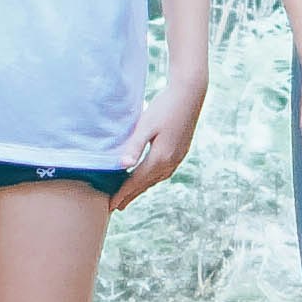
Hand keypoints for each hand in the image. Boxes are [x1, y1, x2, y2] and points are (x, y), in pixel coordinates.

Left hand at [119, 83, 204, 199]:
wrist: (190, 94)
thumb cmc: (164, 107)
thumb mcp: (145, 125)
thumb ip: (134, 146)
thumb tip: (122, 166)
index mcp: (160, 158)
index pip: (136, 181)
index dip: (122, 194)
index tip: (111, 205)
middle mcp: (170, 162)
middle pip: (146, 184)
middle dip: (131, 195)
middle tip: (117, 207)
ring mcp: (178, 158)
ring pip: (156, 179)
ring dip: (142, 188)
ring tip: (130, 195)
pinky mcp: (181, 151)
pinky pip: (164, 172)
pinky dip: (152, 179)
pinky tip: (149, 177)